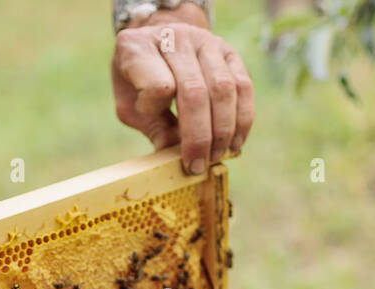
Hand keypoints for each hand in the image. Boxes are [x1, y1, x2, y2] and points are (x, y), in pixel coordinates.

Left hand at [112, 7, 254, 173]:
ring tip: (216, 157)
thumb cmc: (137, 83)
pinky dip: (242, 119)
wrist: (157, 45)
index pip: (158, 86)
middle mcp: (174, 37)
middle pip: (194, 92)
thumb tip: (173, 157)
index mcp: (137, 48)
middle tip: (197, 165)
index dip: (158, 113)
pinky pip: (243, 86)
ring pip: (223, 89)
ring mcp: (204, 41)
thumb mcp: (130, 106)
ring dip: (223, 131)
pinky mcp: (229, 51)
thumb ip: (151, 128)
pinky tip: (235, 143)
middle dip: (199, 137)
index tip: (158, 132)